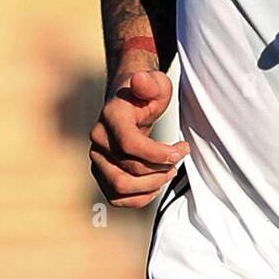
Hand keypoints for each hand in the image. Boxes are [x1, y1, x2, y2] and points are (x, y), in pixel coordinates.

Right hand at [89, 69, 189, 207]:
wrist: (128, 102)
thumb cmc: (145, 95)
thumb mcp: (155, 83)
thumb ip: (150, 83)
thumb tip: (140, 80)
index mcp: (111, 116)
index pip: (130, 144)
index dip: (157, 154)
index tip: (181, 150)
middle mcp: (99, 139)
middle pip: (127, 170)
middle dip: (159, 170)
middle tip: (177, 159)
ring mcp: (98, 158)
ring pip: (120, 187)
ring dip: (151, 185)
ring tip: (169, 171)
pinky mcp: (101, 172)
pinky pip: (116, 197)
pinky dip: (140, 197)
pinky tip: (156, 184)